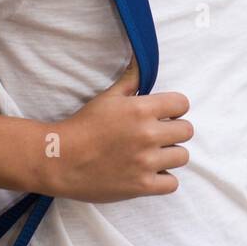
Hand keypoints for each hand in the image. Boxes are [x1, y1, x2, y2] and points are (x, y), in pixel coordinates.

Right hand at [38, 57, 192, 202]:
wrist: (59, 159)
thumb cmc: (83, 125)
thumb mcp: (108, 97)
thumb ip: (131, 79)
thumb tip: (141, 59)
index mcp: (141, 109)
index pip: (182, 104)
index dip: (175, 108)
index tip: (165, 114)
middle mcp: (148, 135)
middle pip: (187, 131)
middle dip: (175, 131)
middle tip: (158, 135)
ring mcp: (146, 162)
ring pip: (182, 156)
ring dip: (170, 155)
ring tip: (154, 155)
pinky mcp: (141, 186)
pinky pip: (172, 184)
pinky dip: (164, 180)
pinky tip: (151, 173)